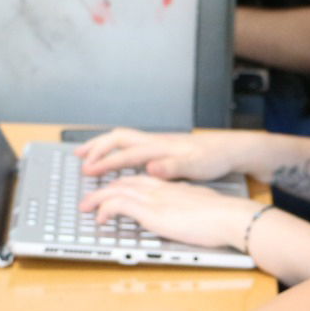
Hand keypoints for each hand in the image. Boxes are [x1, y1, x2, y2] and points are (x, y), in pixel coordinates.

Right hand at [75, 127, 245, 180]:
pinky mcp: (162, 148)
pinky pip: (131, 146)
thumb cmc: (215, 158)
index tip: (88, 171)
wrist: (231, 149)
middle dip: (96, 147)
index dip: (105, 162)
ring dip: (104, 147)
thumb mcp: (197, 166)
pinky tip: (115, 160)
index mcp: (160, 147)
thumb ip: (173, 167)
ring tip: (87, 155)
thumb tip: (150, 168)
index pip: (125, 153)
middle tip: (78, 158)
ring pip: (124, 140)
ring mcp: (158, 144)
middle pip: (118, 138)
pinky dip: (117, 151)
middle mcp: (156, 142)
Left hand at [82, 174, 263, 249]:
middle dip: (104, 187)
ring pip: (114, 190)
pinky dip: (103, 209)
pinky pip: (117, 205)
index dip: (123, 183)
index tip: (113, 188)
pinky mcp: (150, 211)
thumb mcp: (202, 205)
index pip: (141, 179)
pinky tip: (99, 218)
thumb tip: (187, 212)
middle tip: (90, 197)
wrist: (231, 216)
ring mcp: (154, 198)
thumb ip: (189, 206)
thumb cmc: (224, 216)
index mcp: (172, 187)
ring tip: (85, 207)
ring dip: (96, 198)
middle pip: (124, 181)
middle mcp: (160, 188)